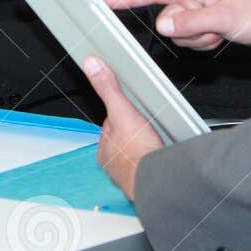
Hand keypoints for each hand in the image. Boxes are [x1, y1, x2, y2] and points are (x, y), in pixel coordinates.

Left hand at [82, 55, 161, 199]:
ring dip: (143, 152)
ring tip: (153, 145)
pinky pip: (145, 170)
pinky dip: (151, 165)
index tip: (131, 113)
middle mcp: (112, 163)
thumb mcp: (122, 111)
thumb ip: (108, 89)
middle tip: (147, 131)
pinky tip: (158, 161)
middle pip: (122, 142)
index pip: (110, 126)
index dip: (121, 117)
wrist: (156, 181)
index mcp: (104, 146)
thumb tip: (92, 66)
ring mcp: (126, 175)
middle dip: (134, 136)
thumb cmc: (138, 152)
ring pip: (133, 158)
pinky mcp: (142, 185)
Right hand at [104, 0, 250, 52]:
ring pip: (180, 31)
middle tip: (213, 30)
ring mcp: (202, 8)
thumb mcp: (226, 17)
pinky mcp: (208, 21)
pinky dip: (205, 41)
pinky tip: (223, 36)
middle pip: (168, 18)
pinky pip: (193, 37)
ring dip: (198, 38)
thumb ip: (192, 21)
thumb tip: (162, 24)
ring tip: (221, 32)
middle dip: (187, 31)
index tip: (107, 2)